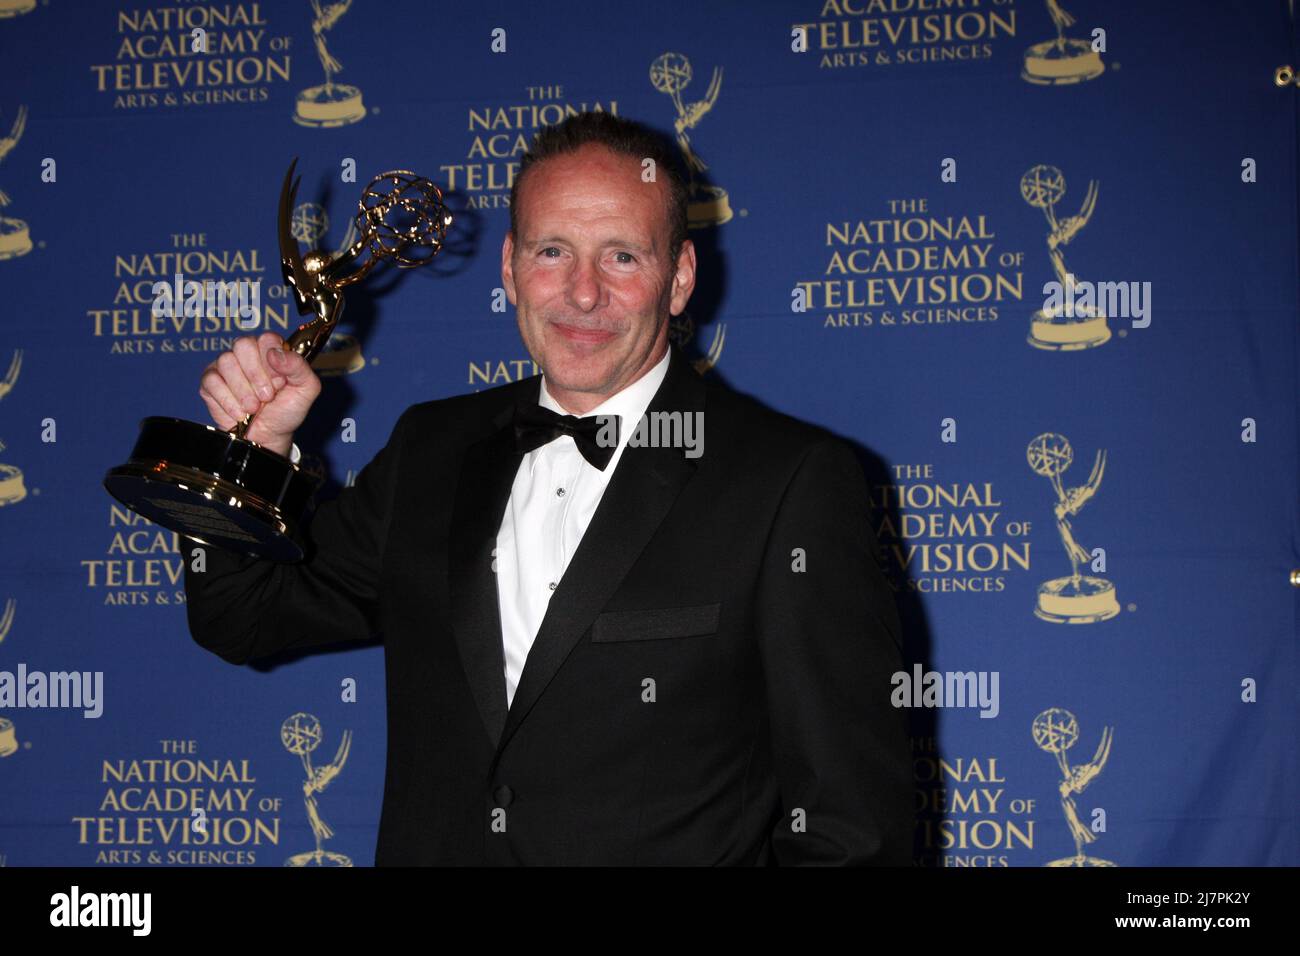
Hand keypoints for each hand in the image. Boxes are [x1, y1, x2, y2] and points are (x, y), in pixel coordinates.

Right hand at [198, 332, 320, 456]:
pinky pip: (212, 381)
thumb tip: (276, 353)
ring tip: (254, 407)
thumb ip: (299, 367)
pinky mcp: (210, 381)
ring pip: (226, 362)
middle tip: (267, 396)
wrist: (267, 436)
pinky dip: (228, 401)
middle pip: (243, 345)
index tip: (280, 382)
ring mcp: (226, 365)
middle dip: (256, 376)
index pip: (267, 338)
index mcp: (271, 349)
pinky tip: (240, 412)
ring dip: (243, 391)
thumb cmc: (286, 410)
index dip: (272, 361)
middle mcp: (247, 353)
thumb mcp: (306, 390)